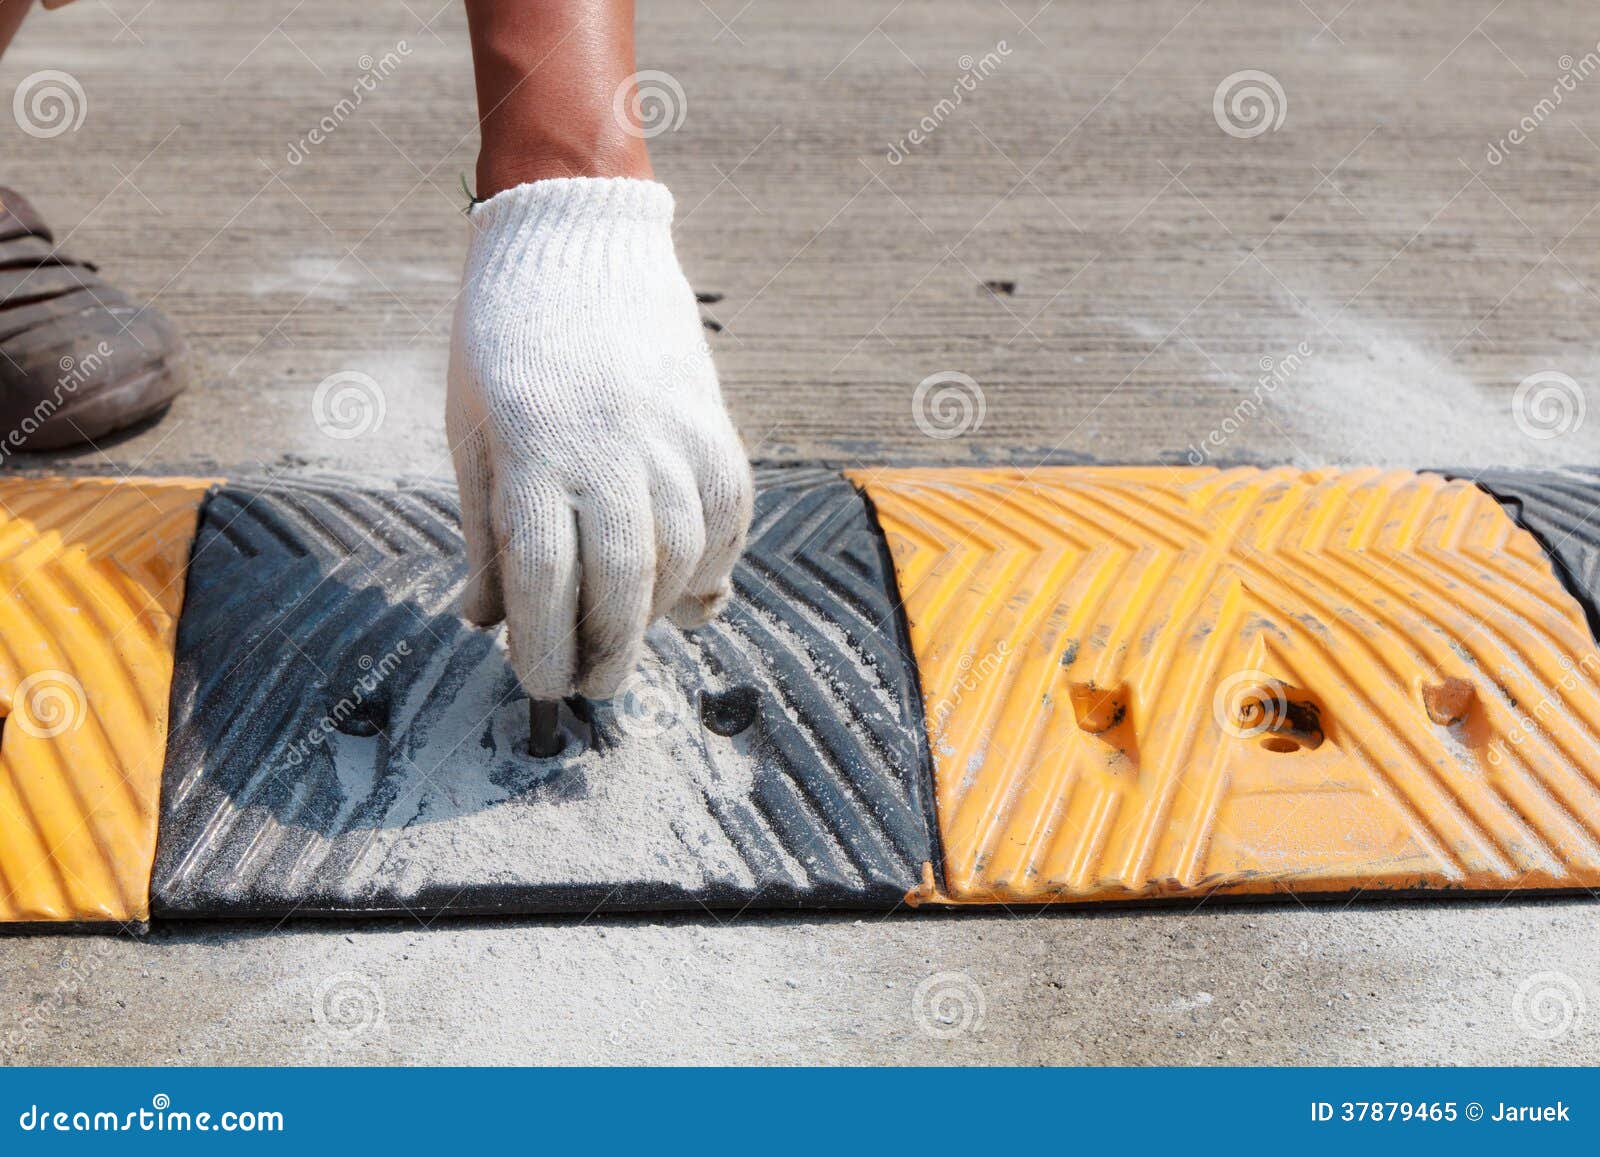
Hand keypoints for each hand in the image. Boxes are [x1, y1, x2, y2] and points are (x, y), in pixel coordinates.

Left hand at [446, 177, 752, 699]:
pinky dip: (716, 560)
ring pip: (683, 554)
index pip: (544, 578)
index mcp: (532, 449)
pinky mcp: (709, 418)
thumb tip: (485, 620)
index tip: (539, 685)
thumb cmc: (501, 341)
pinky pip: (728, 509)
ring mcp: (668, 430)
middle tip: (595, 687)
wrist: (573, 238)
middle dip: (608, 651)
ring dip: (662, 615)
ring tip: (635, 642)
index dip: (543, 646)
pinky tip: (693, 587)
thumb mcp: (470, 431)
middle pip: (622, 581)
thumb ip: (483, 529)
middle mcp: (608, 445)